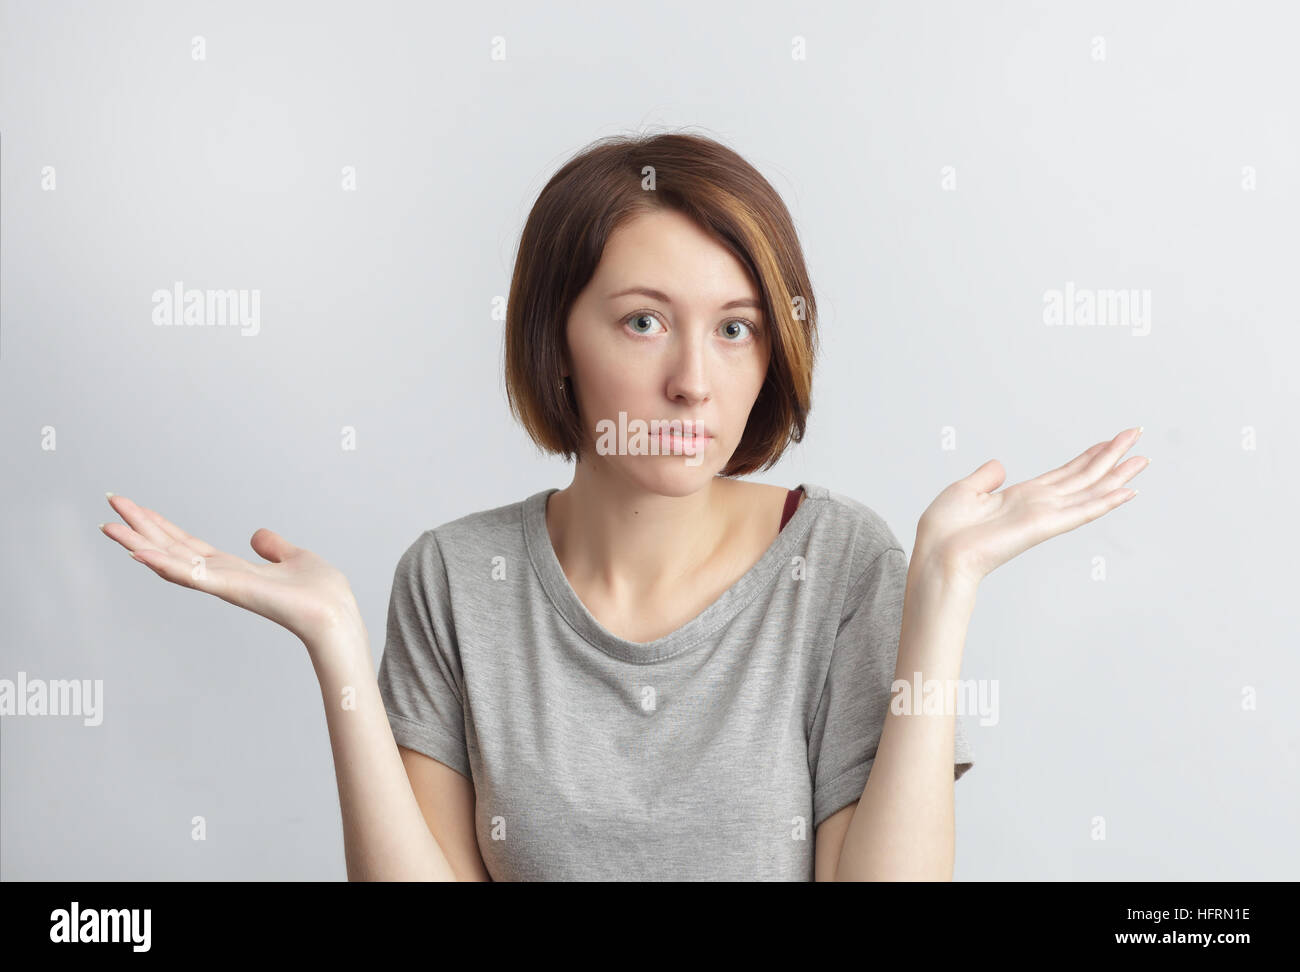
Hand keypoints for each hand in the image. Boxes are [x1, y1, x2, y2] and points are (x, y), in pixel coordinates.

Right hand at [100, 493, 364, 654]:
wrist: (335, 614)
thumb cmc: (321, 594)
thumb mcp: (295, 557)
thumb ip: (273, 547)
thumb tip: (256, 535)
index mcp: (234, 569)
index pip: (188, 545)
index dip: (161, 527)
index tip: (136, 508)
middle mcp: (222, 577)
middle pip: (171, 548)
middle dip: (140, 527)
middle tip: (111, 503)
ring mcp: (223, 584)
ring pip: (171, 560)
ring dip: (139, 542)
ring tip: (110, 524)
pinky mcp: (231, 589)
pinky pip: (191, 575)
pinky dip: (163, 564)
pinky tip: (138, 552)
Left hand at [914, 426, 1148, 586]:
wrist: (937, 554)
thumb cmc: (944, 531)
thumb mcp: (964, 491)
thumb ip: (986, 478)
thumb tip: (1000, 466)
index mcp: (1021, 496)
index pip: (1064, 473)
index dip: (1089, 456)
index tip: (1110, 441)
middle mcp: (1038, 505)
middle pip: (1085, 477)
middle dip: (1113, 457)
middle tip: (1138, 436)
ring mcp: (1044, 516)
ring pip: (1090, 490)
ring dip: (1118, 474)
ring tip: (1143, 457)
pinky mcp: (1043, 526)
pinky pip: (1081, 511)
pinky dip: (1105, 502)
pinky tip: (1128, 492)